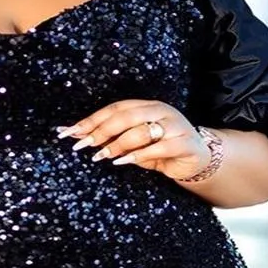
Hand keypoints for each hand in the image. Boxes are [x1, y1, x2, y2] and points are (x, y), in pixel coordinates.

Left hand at [56, 99, 210, 181]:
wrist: (197, 159)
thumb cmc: (159, 148)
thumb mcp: (133, 142)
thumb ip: (111, 137)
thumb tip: (76, 136)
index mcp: (146, 105)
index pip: (115, 108)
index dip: (92, 120)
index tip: (71, 133)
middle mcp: (160, 110)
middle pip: (125, 116)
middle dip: (101, 131)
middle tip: (83, 145)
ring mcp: (175, 125)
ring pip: (140, 131)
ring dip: (117, 145)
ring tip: (100, 156)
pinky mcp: (185, 142)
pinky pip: (158, 148)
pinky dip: (138, 155)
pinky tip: (122, 161)